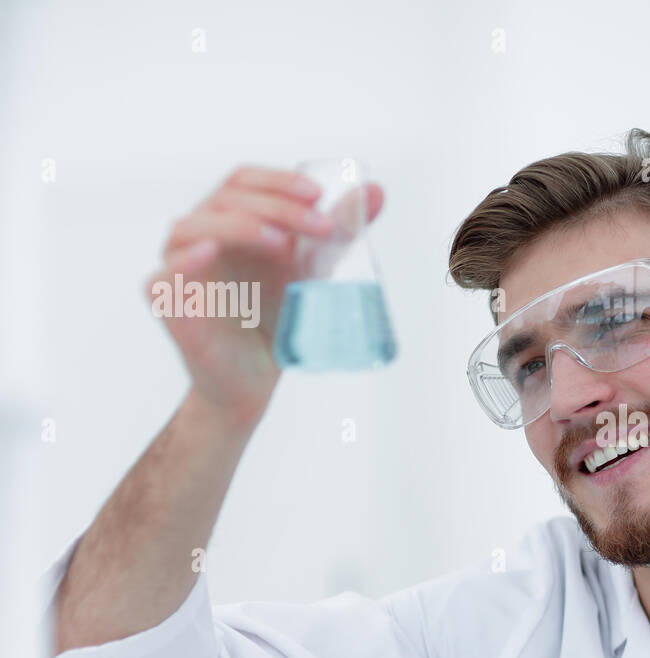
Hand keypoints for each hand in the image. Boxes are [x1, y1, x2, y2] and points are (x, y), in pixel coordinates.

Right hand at [144, 165, 383, 425]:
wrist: (253, 377)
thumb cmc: (275, 316)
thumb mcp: (311, 269)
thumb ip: (339, 231)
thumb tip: (378, 192)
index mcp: (228, 219)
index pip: (244, 181)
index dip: (278, 181)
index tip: (317, 194)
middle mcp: (198, 234)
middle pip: (226, 200)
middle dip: (278, 208)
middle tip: (322, 227)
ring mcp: (177, 267)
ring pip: (191, 227)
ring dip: (238, 227)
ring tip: (279, 242)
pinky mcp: (166, 304)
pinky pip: (163, 277)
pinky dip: (185, 261)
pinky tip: (210, 252)